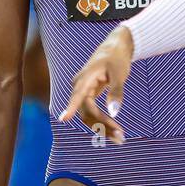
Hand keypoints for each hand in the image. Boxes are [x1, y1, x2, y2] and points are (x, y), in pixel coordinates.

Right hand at [58, 24, 133, 143]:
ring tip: (120, 137)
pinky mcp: (88, 95)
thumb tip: (114, 112)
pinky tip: (113, 130)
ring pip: (88, 115)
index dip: (70, 108)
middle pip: (86, 111)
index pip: (77, 95)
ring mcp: (83, 92)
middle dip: (102, 126)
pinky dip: (102, 122)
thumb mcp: (119, 74)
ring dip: (102, 127)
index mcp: (85, 78)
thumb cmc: (117, 58)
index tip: (63, 119)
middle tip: (121, 137)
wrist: (115, 47)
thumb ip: (116, 92)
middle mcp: (80, 86)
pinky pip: (92, 112)